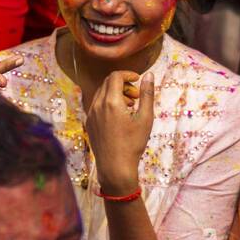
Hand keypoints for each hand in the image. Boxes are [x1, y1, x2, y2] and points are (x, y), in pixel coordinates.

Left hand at [85, 71, 153, 197]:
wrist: (114, 166)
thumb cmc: (133, 143)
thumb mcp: (145, 118)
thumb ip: (147, 94)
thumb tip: (150, 75)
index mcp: (111, 102)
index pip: (115, 76)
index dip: (128, 74)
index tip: (139, 80)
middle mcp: (96, 104)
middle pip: (107, 83)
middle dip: (123, 84)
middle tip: (136, 96)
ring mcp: (90, 113)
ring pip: (101, 93)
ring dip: (116, 93)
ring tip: (130, 107)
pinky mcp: (89, 121)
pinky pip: (97, 104)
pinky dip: (108, 103)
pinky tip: (120, 116)